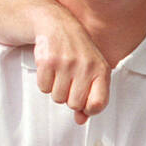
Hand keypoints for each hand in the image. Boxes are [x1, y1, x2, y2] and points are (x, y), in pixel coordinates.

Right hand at [33, 9, 111, 123]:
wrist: (59, 25)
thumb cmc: (79, 52)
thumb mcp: (92, 72)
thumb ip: (90, 97)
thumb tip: (81, 120)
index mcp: (101, 70)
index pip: (98, 104)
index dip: (89, 109)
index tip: (85, 104)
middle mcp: (85, 67)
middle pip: (74, 104)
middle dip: (70, 98)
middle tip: (70, 83)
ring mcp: (66, 63)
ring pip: (57, 98)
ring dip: (56, 90)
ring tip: (60, 73)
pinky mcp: (47, 61)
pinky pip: (44, 88)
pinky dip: (45, 82)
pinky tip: (51, 69)